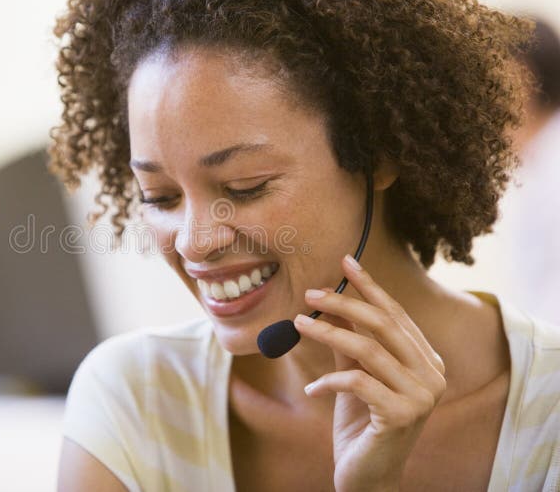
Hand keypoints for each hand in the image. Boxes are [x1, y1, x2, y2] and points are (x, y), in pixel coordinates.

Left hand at [295, 254, 446, 491]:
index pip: (396, 314)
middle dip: (344, 303)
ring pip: (368, 350)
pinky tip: (312, 389)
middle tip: (310, 292)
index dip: (370, 286)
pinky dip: (329, 381)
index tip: (345, 262)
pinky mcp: (402, 415)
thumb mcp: (354, 374)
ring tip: (298, 324)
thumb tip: (328, 299)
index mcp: (427, 361)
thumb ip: (348, 340)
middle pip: (384, 325)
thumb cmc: (361, 424)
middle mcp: (433, 376)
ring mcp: (422, 397)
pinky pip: (357, 382)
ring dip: (328, 333)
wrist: (367, 476)